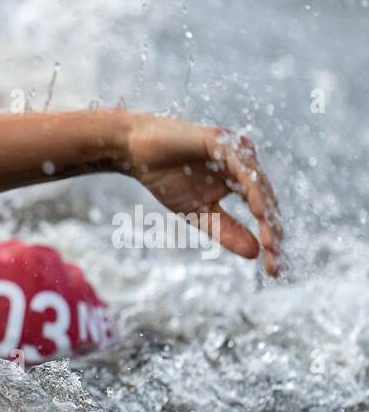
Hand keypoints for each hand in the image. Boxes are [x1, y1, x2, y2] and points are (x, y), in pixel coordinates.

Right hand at [124, 114, 283, 275]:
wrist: (136, 152)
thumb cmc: (166, 179)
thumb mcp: (199, 213)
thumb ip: (226, 230)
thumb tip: (255, 254)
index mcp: (242, 181)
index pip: (263, 213)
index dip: (270, 240)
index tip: (273, 270)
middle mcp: (246, 165)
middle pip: (268, 202)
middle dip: (273, 232)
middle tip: (275, 259)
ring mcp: (236, 151)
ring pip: (260, 186)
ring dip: (267, 215)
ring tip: (272, 242)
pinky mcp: (222, 141)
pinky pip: (243, 168)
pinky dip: (254, 189)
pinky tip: (259, 211)